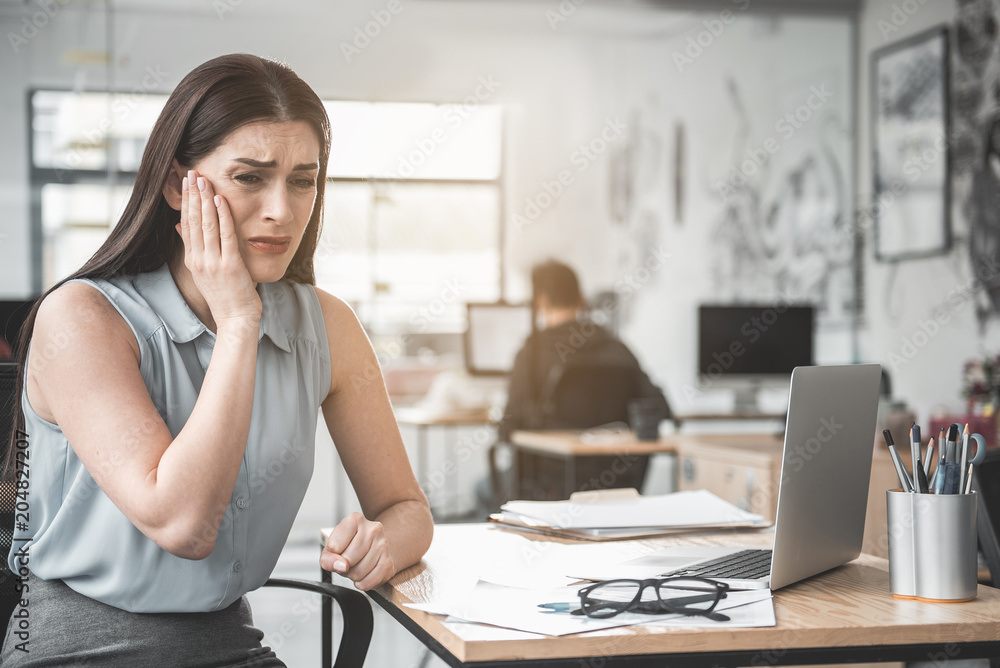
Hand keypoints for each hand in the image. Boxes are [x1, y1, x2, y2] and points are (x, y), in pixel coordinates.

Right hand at [175, 169, 260, 327]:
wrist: (235, 320)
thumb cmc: (225, 296)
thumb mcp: (204, 271)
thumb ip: (193, 248)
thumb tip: (179, 226)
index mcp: (193, 260)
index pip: (185, 224)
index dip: (184, 201)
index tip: (184, 182)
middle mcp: (199, 259)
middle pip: (192, 220)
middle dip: (192, 194)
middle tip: (190, 171)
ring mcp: (213, 262)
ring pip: (206, 225)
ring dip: (204, 200)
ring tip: (203, 179)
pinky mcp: (230, 265)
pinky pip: (226, 235)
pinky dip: (223, 216)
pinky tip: (220, 199)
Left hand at [321, 512, 394, 590]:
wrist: (374, 547)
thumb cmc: (351, 546)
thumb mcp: (332, 547)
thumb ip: (328, 558)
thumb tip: (339, 566)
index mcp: (355, 520)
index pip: (335, 546)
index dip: (332, 556)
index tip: (337, 553)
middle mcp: (372, 529)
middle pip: (348, 559)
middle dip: (343, 567)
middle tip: (347, 562)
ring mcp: (383, 545)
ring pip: (358, 572)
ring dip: (353, 576)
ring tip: (357, 566)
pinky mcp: (389, 562)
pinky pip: (369, 581)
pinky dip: (363, 583)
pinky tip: (365, 574)